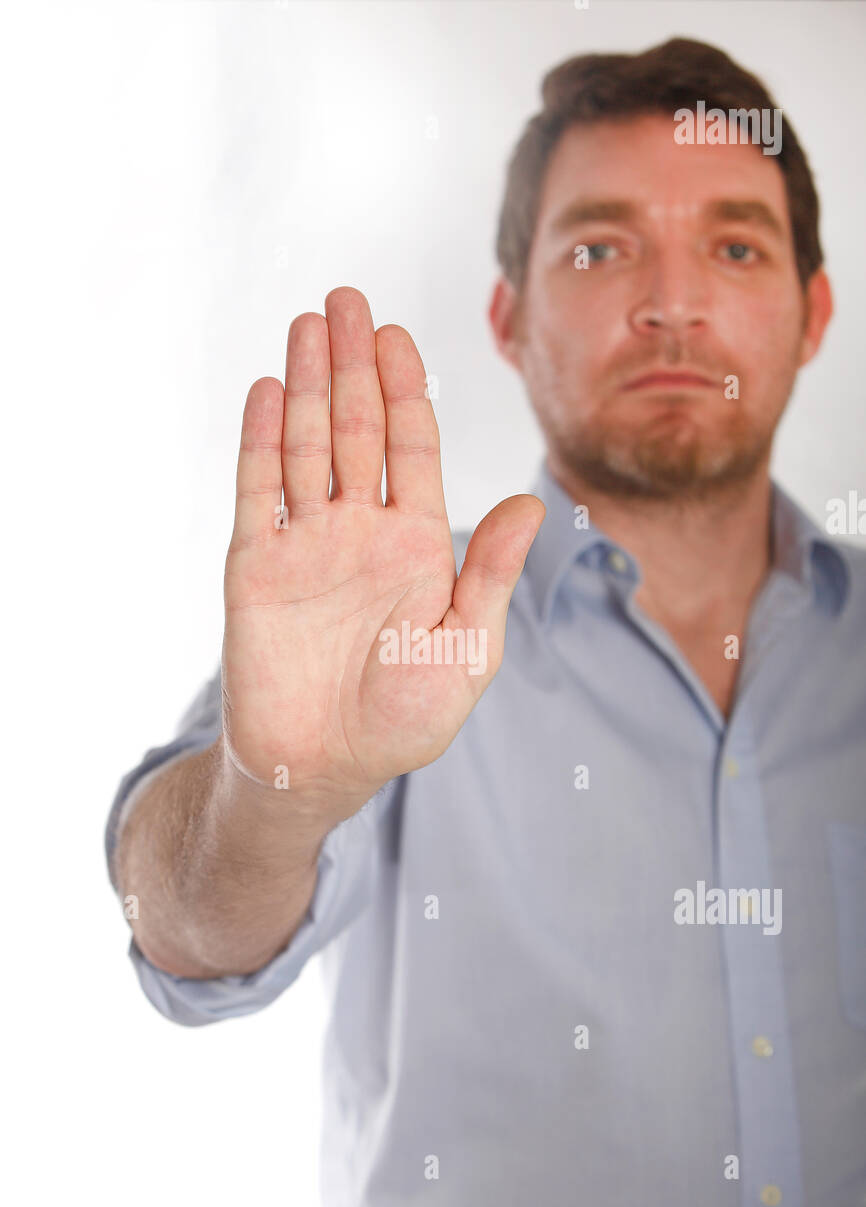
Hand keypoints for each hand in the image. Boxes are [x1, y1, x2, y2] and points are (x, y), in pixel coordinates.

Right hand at [221, 286, 543, 806]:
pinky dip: (261, 442)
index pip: (410, 448)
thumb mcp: (465, 648)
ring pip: (307, 447)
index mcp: (415, 543)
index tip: (396, 335)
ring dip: (308, 386)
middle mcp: (359, 530)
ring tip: (307, 325)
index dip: (404, 390)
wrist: (325, 765)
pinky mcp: (256, 566)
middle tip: (347, 299)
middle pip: (357, 429)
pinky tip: (268, 392)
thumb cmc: (404, 717)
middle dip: (353, 365)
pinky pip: (258, 493)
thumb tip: (532, 505)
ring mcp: (306, 544)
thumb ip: (490, 575)